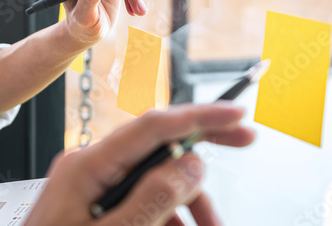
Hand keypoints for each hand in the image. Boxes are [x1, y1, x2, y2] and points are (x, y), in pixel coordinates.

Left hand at [25, 103, 255, 225]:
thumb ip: (152, 199)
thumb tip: (190, 163)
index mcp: (86, 167)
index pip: (153, 126)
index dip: (201, 116)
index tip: (238, 115)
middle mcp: (87, 168)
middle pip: (157, 149)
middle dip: (200, 161)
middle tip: (244, 145)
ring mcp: (89, 188)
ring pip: (154, 182)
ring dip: (187, 205)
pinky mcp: (92, 207)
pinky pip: (139, 202)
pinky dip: (165, 218)